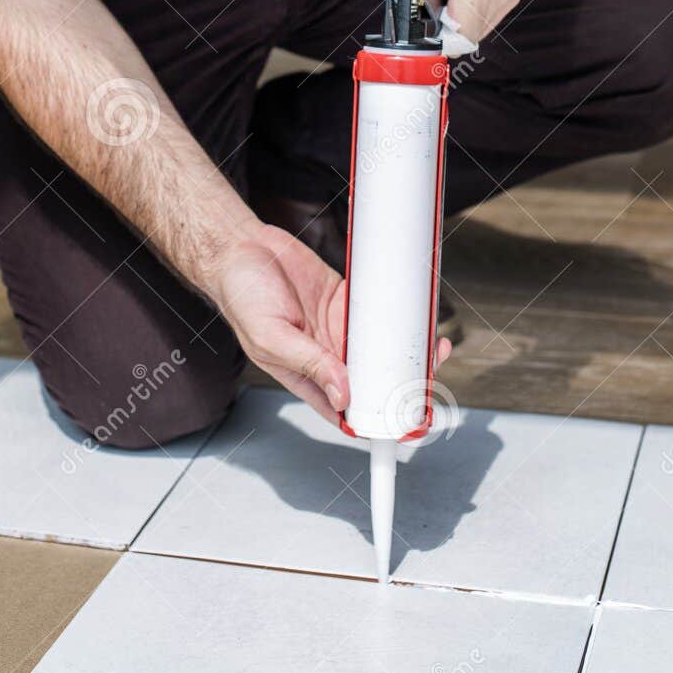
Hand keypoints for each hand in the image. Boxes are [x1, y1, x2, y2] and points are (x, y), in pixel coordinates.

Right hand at [206, 223, 451, 424]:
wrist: (241, 248)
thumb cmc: (241, 295)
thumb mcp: (270, 336)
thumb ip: (308, 364)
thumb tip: (342, 393)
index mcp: (306, 376)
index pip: (345, 410)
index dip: (374, 421)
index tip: (402, 424)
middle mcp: (326, 356)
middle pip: (372, 380)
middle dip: (402, 383)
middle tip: (428, 382)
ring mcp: (338, 328)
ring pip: (381, 348)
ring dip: (406, 350)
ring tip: (432, 349)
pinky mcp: (346, 300)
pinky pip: (378, 312)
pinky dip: (396, 314)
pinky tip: (413, 316)